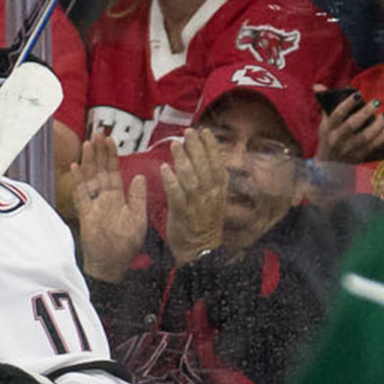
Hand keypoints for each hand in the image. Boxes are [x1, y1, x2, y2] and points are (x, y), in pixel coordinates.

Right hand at [71, 134, 147, 280]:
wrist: (112, 265)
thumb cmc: (126, 245)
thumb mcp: (138, 219)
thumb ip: (138, 198)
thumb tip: (140, 176)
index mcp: (118, 198)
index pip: (114, 171)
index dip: (112, 155)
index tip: (110, 139)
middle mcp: (104, 199)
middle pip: (100, 171)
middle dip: (99, 152)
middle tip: (97, 133)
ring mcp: (93, 205)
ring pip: (90, 178)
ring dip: (89, 161)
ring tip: (88, 144)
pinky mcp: (85, 214)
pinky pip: (80, 194)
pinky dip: (78, 181)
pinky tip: (76, 167)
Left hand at [163, 127, 223, 265]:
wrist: (201, 251)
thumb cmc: (204, 225)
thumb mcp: (215, 202)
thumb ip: (211, 182)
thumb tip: (207, 161)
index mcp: (219, 191)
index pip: (218, 164)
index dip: (212, 147)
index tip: (205, 131)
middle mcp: (210, 195)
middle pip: (204, 166)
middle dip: (196, 147)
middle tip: (188, 133)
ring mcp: (197, 204)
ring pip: (191, 178)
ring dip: (182, 159)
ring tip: (175, 145)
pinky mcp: (182, 214)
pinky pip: (176, 195)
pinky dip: (171, 181)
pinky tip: (164, 169)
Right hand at [314, 87, 383, 165]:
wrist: (329, 167)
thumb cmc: (329, 138)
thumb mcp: (324, 124)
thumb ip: (325, 105)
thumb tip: (318, 86)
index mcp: (327, 128)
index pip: (337, 114)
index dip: (348, 103)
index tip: (359, 94)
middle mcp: (336, 139)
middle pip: (352, 124)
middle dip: (366, 112)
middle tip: (377, 102)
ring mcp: (347, 150)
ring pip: (365, 136)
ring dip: (377, 124)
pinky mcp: (358, 157)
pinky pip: (373, 145)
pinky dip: (383, 135)